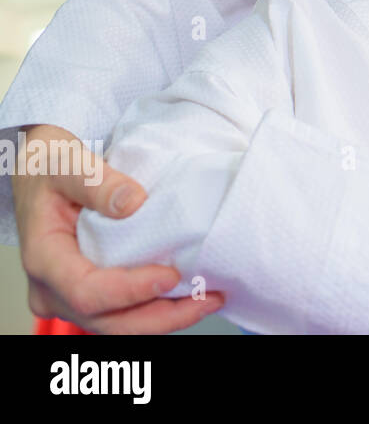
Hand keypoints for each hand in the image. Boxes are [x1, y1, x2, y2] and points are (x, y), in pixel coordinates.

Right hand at [15, 124, 224, 332]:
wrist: (41, 171)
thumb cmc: (50, 167)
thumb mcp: (68, 163)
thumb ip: (97, 182)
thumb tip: (132, 203)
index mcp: (45, 258)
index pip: (85, 291)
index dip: (129, 291)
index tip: (170, 275)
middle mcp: (54, 288)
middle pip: (107, 321)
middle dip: (161, 317)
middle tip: (208, 298)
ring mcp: (71, 295)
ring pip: (119, 324)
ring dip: (166, 317)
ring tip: (209, 298)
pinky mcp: (92, 292)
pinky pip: (124, 313)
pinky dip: (158, 309)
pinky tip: (191, 295)